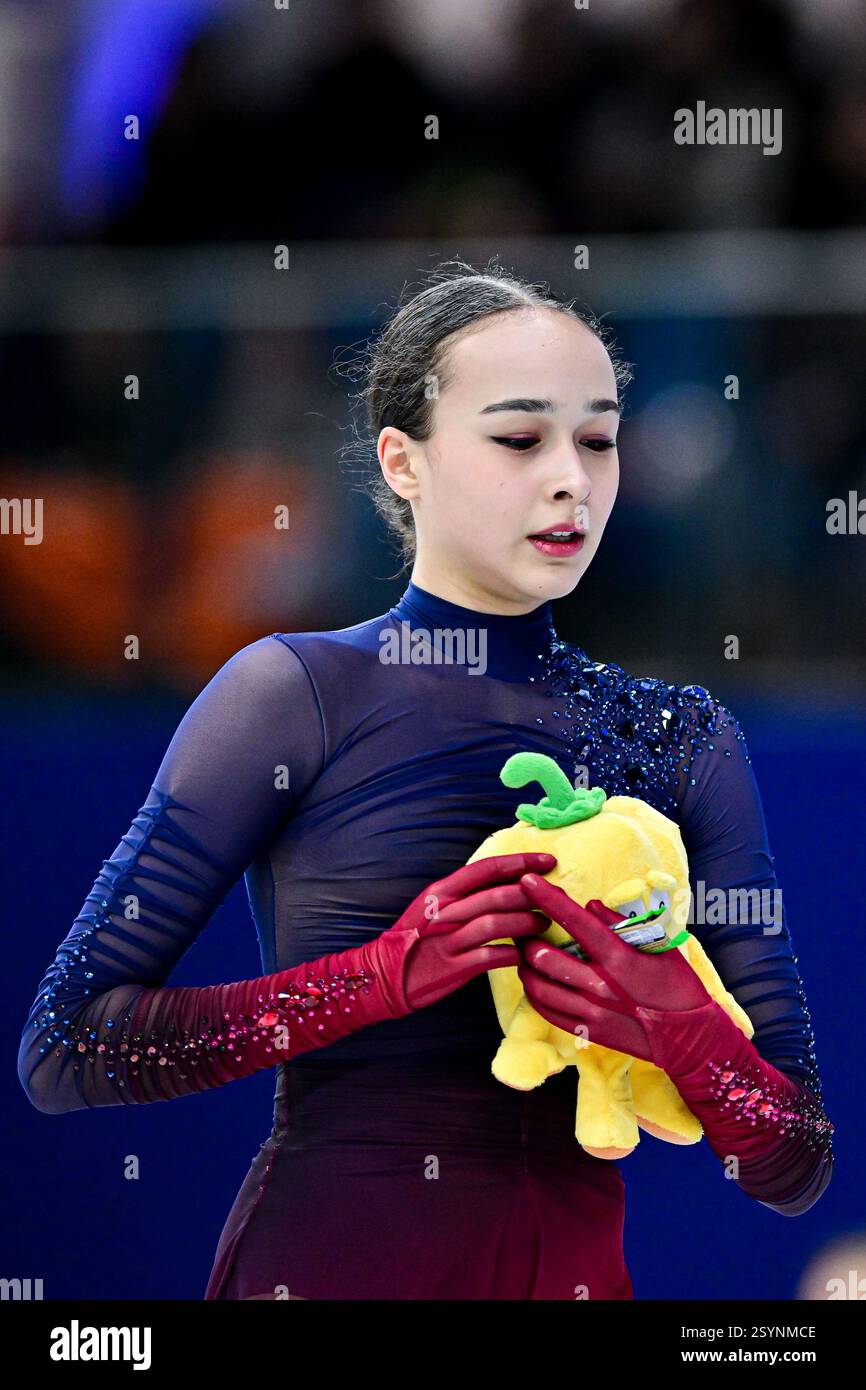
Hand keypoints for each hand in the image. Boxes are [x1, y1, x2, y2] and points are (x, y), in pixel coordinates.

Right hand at [377, 853, 557, 1011]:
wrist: (384, 973)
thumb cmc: (416, 937)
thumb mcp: (434, 906)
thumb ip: (465, 893)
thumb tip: (508, 881)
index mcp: (442, 891)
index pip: (487, 868)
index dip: (521, 862)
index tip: (548, 861)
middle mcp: (446, 911)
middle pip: (497, 895)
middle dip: (532, 895)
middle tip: (553, 898)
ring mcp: (449, 939)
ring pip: (498, 924)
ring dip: (527, 924)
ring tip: (543, 924)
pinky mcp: (454, 967)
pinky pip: (493, 957)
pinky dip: (513, 954)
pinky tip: (524, 955)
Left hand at [514, 874, 715, 1067]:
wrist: (690, 1038)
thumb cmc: (678, 986)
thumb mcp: (659, 947)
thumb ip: (621, 924)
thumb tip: (590, 905)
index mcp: (619, 959)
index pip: (576, 922)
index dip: (548, 899)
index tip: (527, 881)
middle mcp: (599, 985)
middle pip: (543, 957)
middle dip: (525, 937)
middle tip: (520, 926)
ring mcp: (590, 1011)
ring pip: (538, 986)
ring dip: (525, 966)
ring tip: (524, 954)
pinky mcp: (587, 1031)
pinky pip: (546, 1011)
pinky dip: (535, 992)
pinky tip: (535, 982)